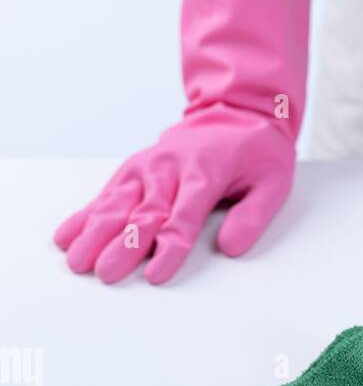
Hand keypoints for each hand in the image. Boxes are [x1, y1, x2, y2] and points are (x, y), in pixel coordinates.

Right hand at [54, 0, 309, 284]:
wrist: (236, 111)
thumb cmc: (255, 152)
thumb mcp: (272, 182)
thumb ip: (252, 216)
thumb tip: (230, 247)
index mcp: (203, 173)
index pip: (182, 218)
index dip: (168, 248)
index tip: (155, 274)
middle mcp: (168, 169)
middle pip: (142, 213)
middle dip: (122, 246)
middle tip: (104, 273)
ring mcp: (147, 168)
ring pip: (117, 204)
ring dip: (94, 233)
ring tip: (76, 260)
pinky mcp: (134, 170)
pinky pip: (107, 194)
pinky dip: (85, 215)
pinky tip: (66, 235)